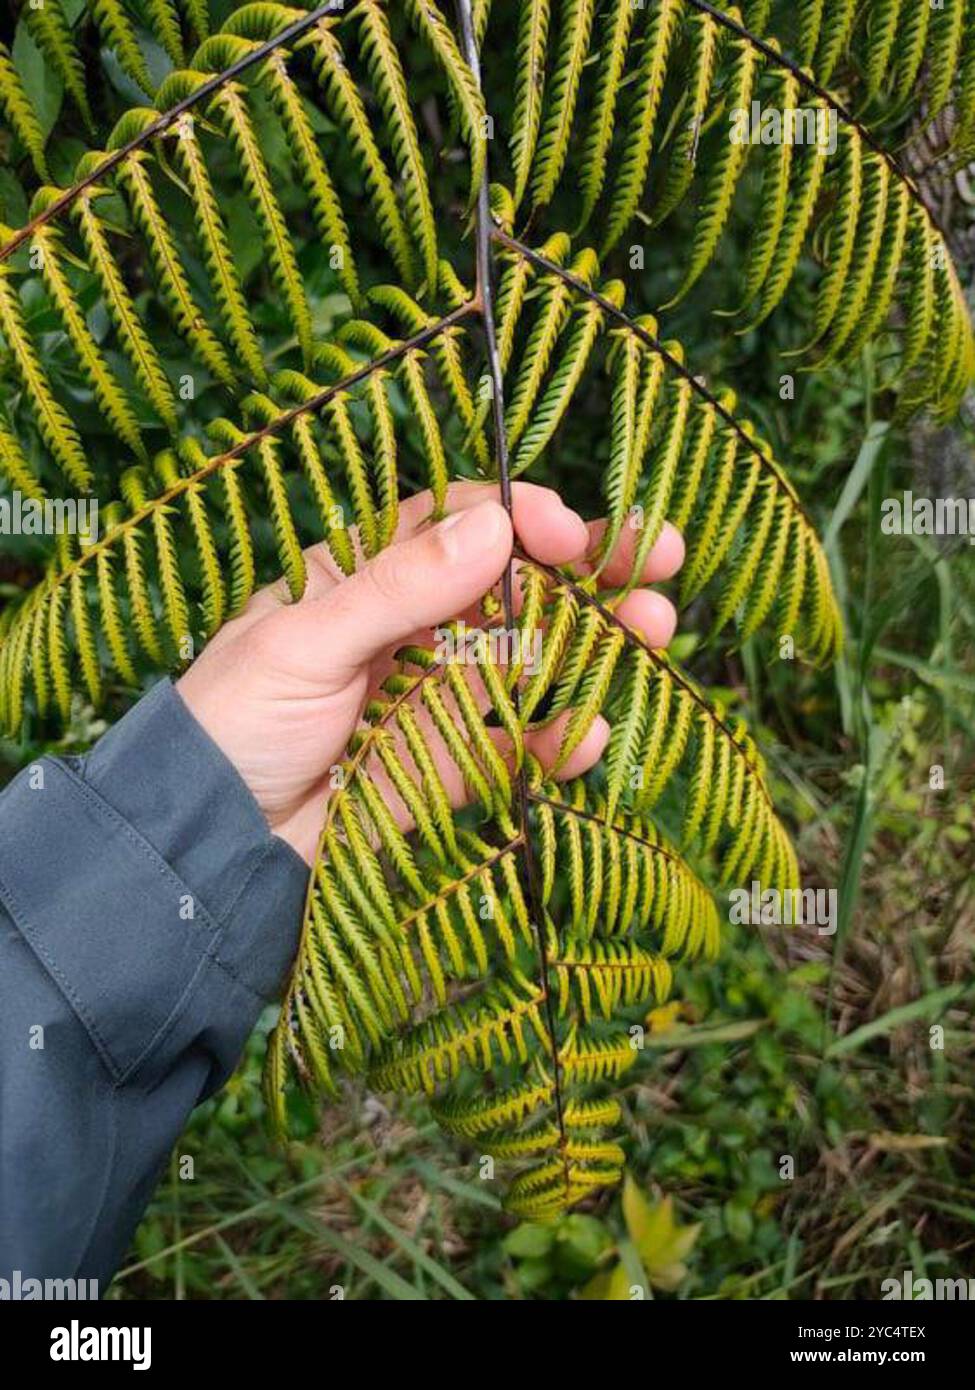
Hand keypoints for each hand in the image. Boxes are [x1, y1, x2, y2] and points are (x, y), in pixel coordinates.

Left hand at [177, 482, 683, 864]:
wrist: (212, 845)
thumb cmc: (234, 721)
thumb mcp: (306, 642)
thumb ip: (400, 588)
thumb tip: (496, 526)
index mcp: (364, 576)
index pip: (457, 527)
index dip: (519, 520)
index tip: (570, 532)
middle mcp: (411, 628)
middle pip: (513, 587)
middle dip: (585, 571)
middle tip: (655, 557)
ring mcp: (435, 696)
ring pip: (530, 659)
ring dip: (594, 642)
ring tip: (654, 627)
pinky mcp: (450, 765)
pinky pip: (517, 744)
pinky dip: (559, 737)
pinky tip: (592, 728)